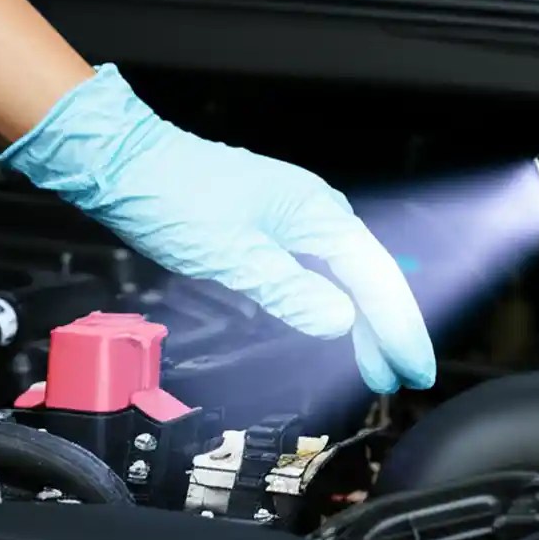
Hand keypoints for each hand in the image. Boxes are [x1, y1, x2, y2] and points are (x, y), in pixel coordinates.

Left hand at [0, 66, 435, 393]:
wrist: (123, 161)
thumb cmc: (171, 194)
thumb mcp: (231, 256)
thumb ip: (290, 292)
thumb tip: (340, 322)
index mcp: (316, 213)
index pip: (376, 279)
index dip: (400, 329)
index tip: (416, 369)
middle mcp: (314, 211)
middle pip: (369, 278)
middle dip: (388, 330)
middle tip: (402, 378)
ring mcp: (293, 217)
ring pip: (345, 276)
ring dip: (362, 323)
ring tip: (374, 365)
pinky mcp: (270, 227)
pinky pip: (319, 270)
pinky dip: (332, 304)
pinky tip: (333, 328)